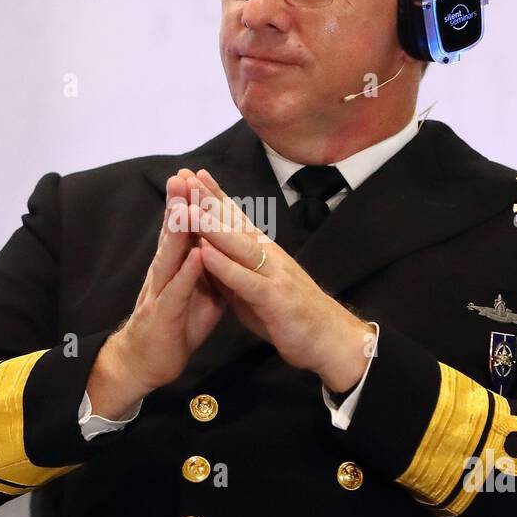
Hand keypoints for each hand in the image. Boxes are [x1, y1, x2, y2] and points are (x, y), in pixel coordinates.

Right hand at [100, 169, 226, 396]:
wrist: (145, 366)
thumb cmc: (174, 329)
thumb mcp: (198, 296)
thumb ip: (209, 271)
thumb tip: (223, 250)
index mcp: (174, 269)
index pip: (182, 230)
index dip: (190, 204)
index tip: (196, 176)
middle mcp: (163, 274)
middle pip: (172, 235)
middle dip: (179, 205)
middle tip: (183, 175)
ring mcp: (160, 293)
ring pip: (169, 256)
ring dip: (177, 231)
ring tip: (185, 205)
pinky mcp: (163, 315)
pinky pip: (176, 291)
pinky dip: (186, 273)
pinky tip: (195, 256)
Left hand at [187, 169, 375, 391]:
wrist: (331, 341)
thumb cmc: (292, 316)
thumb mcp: (254, 292)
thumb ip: (232, 273)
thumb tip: (206, 256)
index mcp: (264, 253)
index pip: (236, 218)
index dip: (215, 197)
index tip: (193, 176)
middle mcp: (269, 256)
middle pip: (235, 223)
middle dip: (208, 199)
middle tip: (185, 176)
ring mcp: (273, 274)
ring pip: (238, 244)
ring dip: (212, 225)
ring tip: (189, 207)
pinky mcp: (275, 298)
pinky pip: (245, 279)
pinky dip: (224, 265)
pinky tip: (204, 252)